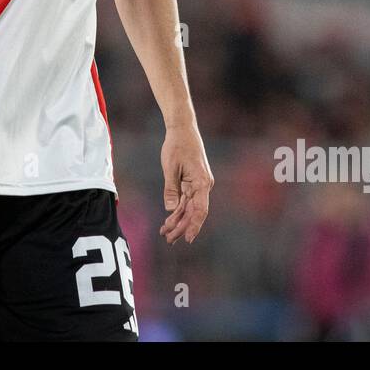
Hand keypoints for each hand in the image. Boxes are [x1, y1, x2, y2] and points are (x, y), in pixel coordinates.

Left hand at [159, 121, 212, 243]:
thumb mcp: (170, 167)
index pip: (200, 209)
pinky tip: (169, 221)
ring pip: (189, 208)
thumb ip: (171, 189)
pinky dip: (178, 211)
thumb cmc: (177, 145)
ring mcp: (199, 185)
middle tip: (168, 240)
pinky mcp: (193, 183)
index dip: (194, 226)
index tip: (187, 238)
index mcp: (202, 182)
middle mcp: (203, 186)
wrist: (182, 129)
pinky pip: (186, 201)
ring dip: (178, 221)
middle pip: (194, 212)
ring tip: (166, 234)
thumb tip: (171, 210)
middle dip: (181, 227)